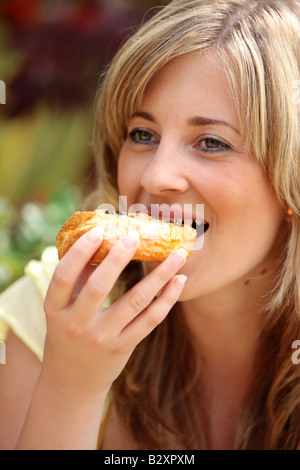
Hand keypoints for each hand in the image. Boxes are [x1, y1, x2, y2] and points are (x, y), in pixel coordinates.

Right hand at [42, 227, 187, 398]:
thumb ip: (79, 278)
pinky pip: (149, 320)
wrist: (72, 381)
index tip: (99, 230)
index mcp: (55, 309)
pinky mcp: (123, 347)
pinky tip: (179, 281)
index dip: (80, 252)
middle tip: (136, 236)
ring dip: (159, 275)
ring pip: (135, 302)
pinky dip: (166, 299)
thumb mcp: (63, 308)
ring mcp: (101, 338)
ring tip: (177, 255)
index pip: (64, 276)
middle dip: (118, 259)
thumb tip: (104, 241)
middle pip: (98, 287)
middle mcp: (76, 324)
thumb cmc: (68, 332)